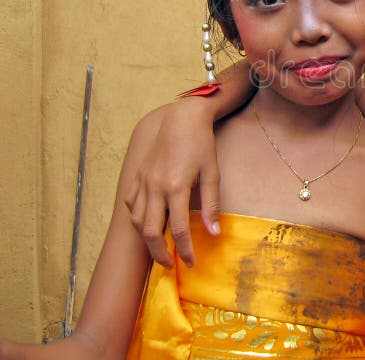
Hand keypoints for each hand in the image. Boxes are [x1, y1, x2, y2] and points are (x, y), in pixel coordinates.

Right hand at [123, 97, 220, 267]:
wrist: (182, 118)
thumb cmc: (201, 144)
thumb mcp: (212, 173)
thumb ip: (211, 205)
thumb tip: (214, 233)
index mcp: (176, 187)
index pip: (178, 229)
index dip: (185, 250)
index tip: (190, 263)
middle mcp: (155, 187)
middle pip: (150, 232)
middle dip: (159, 253)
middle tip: (170, 265)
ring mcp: (142, 181)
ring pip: (137, 221)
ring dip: (147, 239)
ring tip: (159, 248)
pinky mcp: (136, 176)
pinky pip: (131, 204)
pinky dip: (137, 218)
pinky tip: (147, 223)